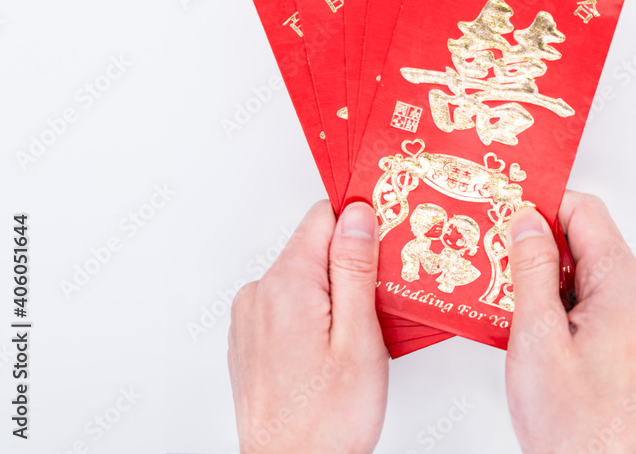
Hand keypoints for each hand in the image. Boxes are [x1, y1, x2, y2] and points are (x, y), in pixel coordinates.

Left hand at [227, 201, 387, 453]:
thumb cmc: (327, 420)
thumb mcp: (360, 338)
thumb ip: (356, 268)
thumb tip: (357, 215)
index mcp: (287, 285)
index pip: (325, 217)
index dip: (361, 226)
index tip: (384, 246)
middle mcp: (260, 294)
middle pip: (315, 247)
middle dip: (351, 265)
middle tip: (379, 305)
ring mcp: (250, 317)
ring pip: (304, 276)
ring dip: (334, 293)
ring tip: (357, 336)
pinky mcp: (251, 338)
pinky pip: (288, 303)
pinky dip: (314, 314)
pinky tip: (333, 349)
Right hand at [505, 192, 635, 453]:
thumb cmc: (573, 422)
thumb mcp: (536, 336)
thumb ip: (531, 270)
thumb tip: (526, 221)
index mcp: (624, 288)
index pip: (586, 214)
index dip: (543, 204)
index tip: (507, 206)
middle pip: (585, 240)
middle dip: (537, 240)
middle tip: (495, 247)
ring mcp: (632, 320)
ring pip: (583, 270)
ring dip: (542, 273)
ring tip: (503, 288)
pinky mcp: (620, 339)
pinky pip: (587, 298)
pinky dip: (554, 298)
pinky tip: (522, 315)